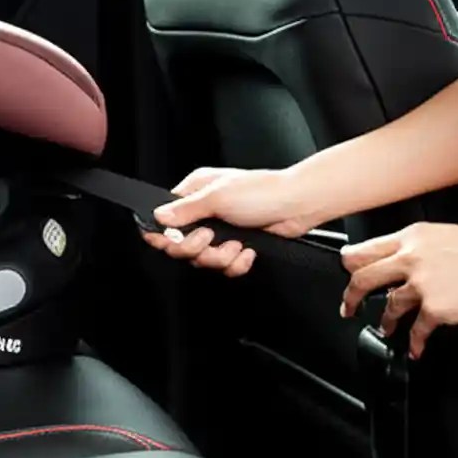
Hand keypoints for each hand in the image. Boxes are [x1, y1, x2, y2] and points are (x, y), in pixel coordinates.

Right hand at [140, 167, 323, 276]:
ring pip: (204, 259)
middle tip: (209, 239)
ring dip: (220, 257)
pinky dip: (237, 263)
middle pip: (181, 244)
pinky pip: (225, 266)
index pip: (166, 217)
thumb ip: (185, 210)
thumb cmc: (263, 192)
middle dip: (197, 249)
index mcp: (195, 192)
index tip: (172, 241)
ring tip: (236, 245)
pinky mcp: (237, 245)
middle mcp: (205, 211)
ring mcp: (221, 230)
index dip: (165, 234)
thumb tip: (158, 216)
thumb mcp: (218, 197)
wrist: (298, 205)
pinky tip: (248, 251)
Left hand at [339, 223, 457, 358]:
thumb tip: (402, 260)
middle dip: (351, 297)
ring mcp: (421, 284)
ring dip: (386, 322)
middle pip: (363, 278)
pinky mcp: (435, 308)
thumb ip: (418, 246)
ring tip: (387, 328)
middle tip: (348, 307)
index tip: (346, 272)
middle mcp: (410, 259)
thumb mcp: (444, 234)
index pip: (367, 249)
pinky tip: (416, 347)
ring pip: (388, 306)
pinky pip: (416, 330)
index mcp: (412, 237)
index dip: (350, 264)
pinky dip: (415, 342)